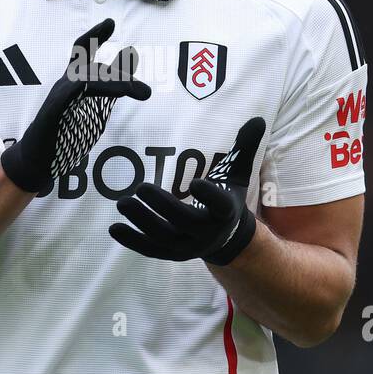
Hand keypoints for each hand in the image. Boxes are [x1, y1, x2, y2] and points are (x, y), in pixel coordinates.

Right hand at [0, 18, 151, 194]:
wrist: (39, 160)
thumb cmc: (66, 131)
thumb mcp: (98, 102)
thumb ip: (115, 80)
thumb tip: (131, 52)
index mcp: (74, 80)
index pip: (82, 50)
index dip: (95, 35)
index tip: (110, 23)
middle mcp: (64, 84)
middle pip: (84, 61)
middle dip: (110, 65)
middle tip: (136, 73)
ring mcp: (57, 98)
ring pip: (83, 79)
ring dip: (111, 83)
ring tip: (135, 90)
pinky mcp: (52, 115)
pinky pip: (69, 97)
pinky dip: (87, 92)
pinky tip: (106, 92)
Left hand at [109, 117, 265, 264]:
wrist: (225, 238)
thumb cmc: (227, 198)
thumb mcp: (237, 175)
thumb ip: (244, 148)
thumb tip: (258, 119)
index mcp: (225, 213)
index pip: (220, 206)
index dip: (209, 196)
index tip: (196, 182)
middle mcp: (206, 233)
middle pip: (183, 222)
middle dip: (162, 206)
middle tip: (141, 187)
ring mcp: (187, 246)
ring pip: (163, 237)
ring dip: (141, 221)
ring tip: (122, 202)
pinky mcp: (171, 254)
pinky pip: (150, 249)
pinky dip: (132, 241)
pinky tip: (114, 228)